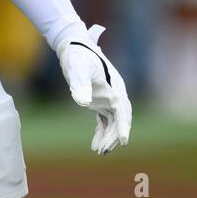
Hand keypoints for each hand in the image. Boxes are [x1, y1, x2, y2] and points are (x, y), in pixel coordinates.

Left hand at [56, 24, 131, 154]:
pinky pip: (105, 120)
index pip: (123, 110)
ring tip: (98, 151)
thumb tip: (82, 103)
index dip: (124, 126)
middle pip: (120, 119)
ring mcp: (108, 97)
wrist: (72, 46)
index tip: (124, 141)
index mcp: (115, 87)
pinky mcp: (99, 100)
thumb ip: (80, 84)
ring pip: (113, 122)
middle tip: (102, 150)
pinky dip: (101, 132)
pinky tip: (94, 144)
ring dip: (108, 137)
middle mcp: (115, 93)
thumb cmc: (76, 56)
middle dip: (114, 136)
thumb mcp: (77, 68)